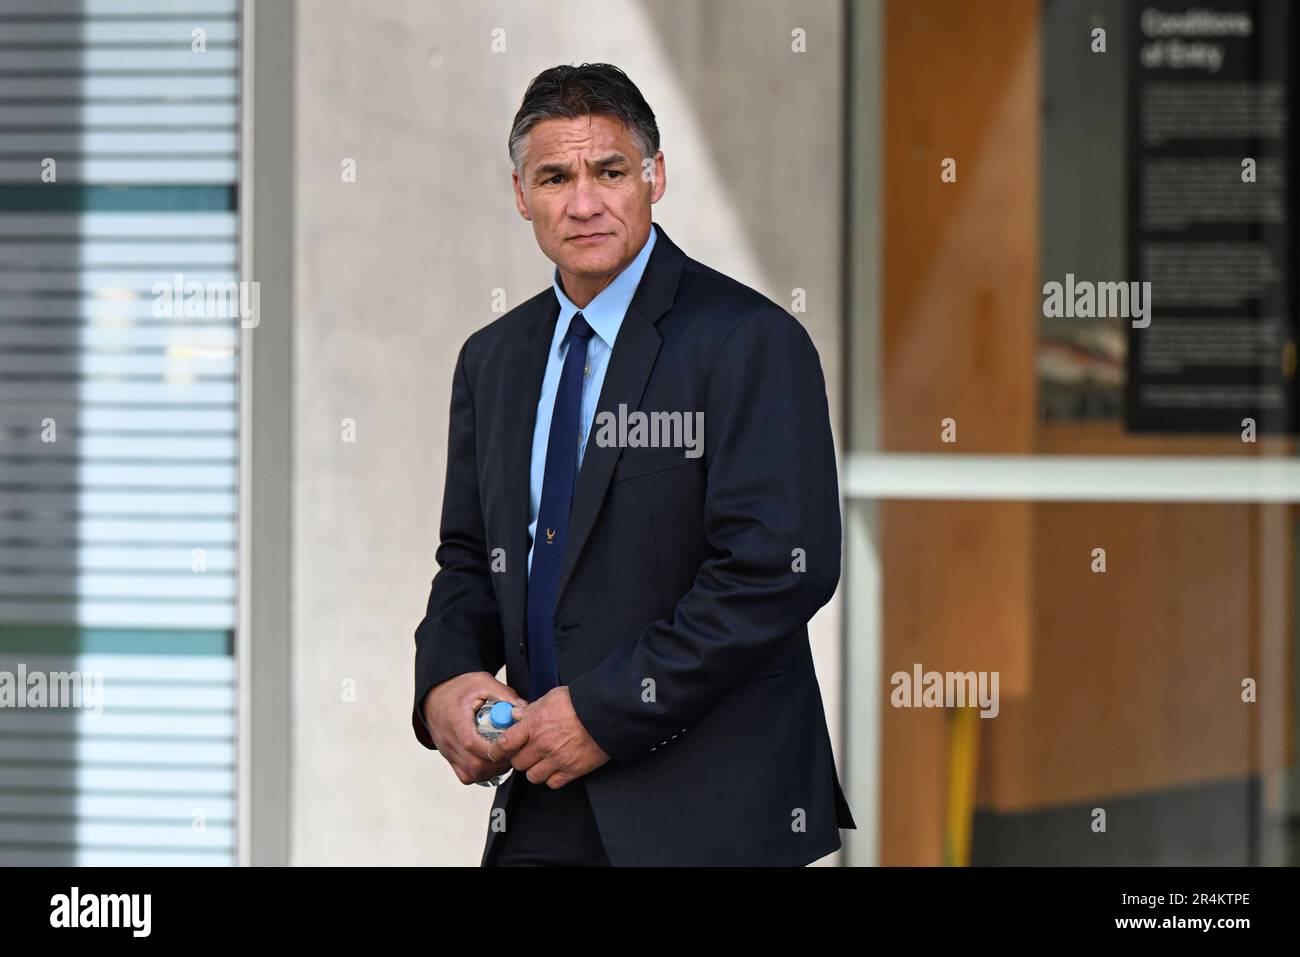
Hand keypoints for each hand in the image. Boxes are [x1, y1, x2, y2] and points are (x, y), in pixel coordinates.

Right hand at [423, 672, 527, 784]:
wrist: (437, 693)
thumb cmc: (459, 688)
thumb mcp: (484, 683)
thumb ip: (504, 695)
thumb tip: (524, 710)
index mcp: (456, 718)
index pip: (471, 742)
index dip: (493, 749)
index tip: (509, 745)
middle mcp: (449, 738)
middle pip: (472, 764)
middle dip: (498, 762)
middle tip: (512, 752)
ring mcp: (448, 750)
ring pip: (470, 773)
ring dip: (491, 770)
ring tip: (504, 757)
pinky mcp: (450, 757)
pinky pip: (465, 775)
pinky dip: (481, 773)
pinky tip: (491, 762)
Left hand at [487, 686, 610, 787]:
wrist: (607, 713)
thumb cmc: (581, 702)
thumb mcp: (551, 697)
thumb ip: (530, 709)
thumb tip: (515, 715)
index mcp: (535, 724)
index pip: (505, 743)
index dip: (496, 750)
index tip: (495, 753)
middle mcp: (543, 744)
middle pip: (518, 763)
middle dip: (520, 758)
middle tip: (526, 752)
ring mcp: (557, 759)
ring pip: (533, 776)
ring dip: (535, 770)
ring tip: (542, 760)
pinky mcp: (572, 770)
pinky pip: (553, 783)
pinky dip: (552, 778)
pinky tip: (556, 767)